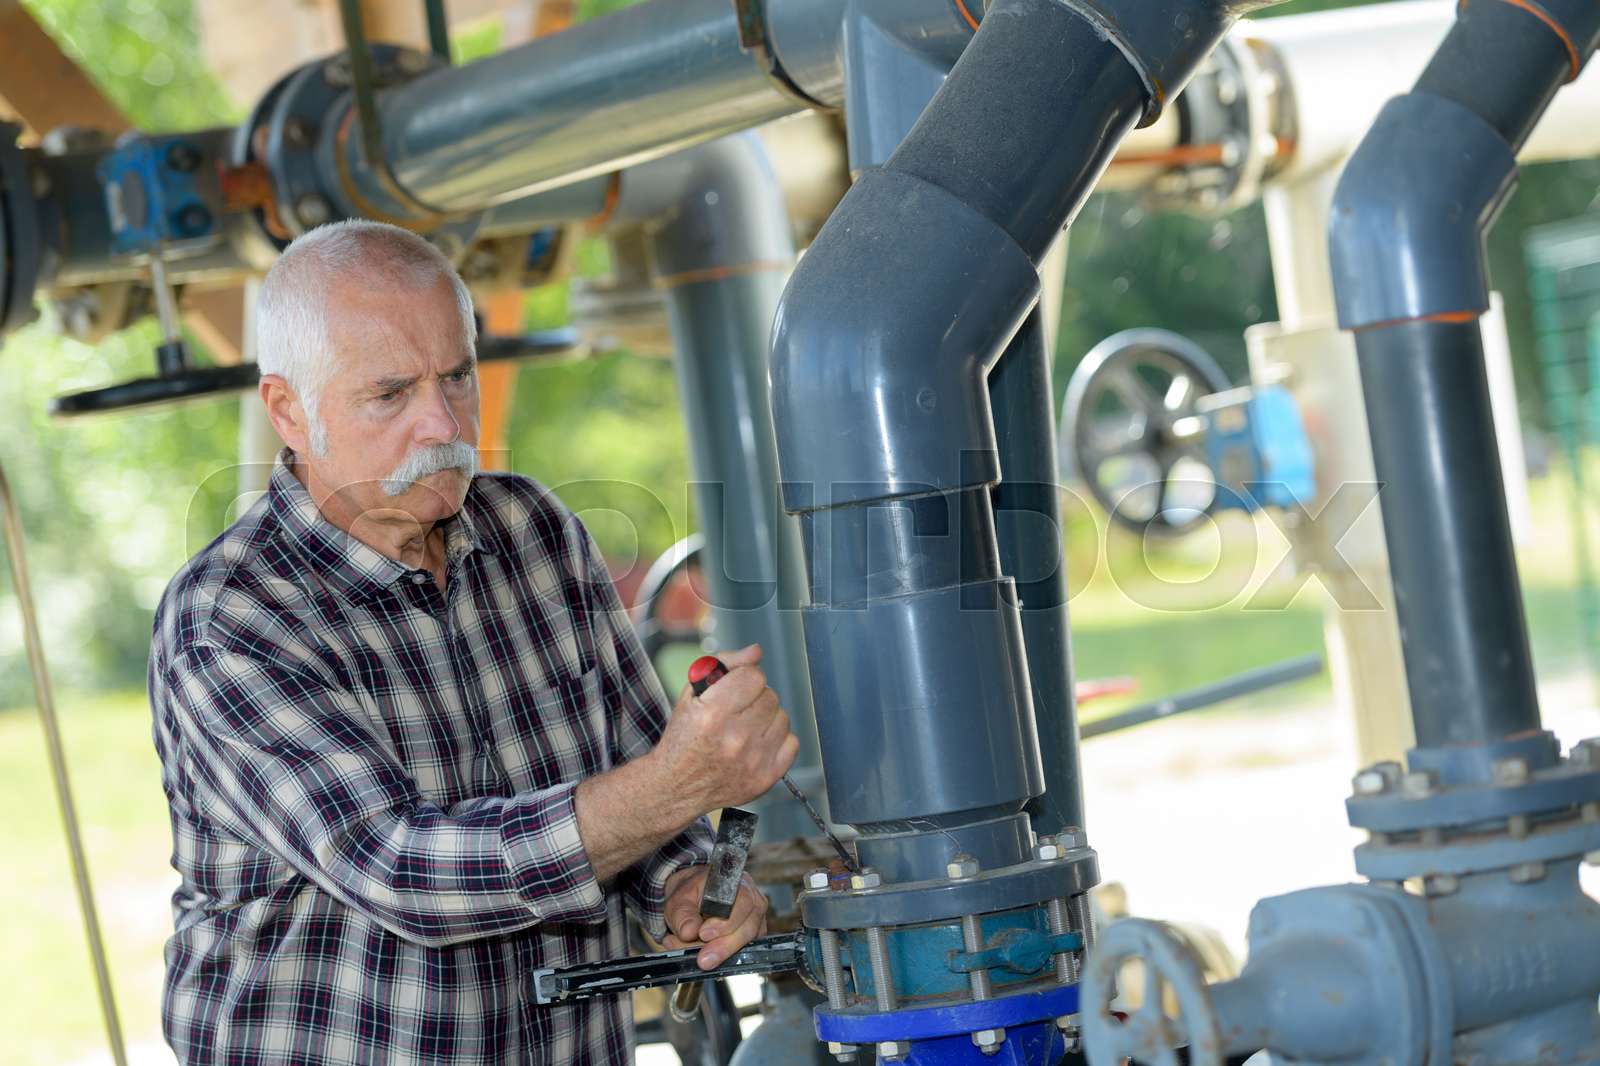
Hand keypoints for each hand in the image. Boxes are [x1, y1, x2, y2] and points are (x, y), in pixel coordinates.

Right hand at [648, 643, 798, 812]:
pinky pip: (792, 742)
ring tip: (745, 728)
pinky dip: (778, 740)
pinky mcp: (766, 778)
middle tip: (736, 710)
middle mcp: (735, 738)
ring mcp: (753, 760)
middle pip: (770, 695)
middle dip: (755, 698)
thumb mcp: (692, 694)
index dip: (744, 678)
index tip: (733, 688)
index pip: (754, 676)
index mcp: (713, 714)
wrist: (677, 786)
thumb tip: (756, 651)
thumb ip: (724, 664)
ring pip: (783, 716)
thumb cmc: (684, 736)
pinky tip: (757, 744)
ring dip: (767, 718)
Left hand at [661, 865, 769, 969]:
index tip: (703, 934)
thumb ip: (682, 915)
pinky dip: (723, 957)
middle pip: (747, 929)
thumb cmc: (692, 893)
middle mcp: (754, 902)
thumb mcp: (680, 899)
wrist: (696, 896)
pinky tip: (704, 954)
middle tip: (703, 959)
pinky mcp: (753, 938)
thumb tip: (689, 932)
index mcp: (739, 884)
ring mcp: (757, 921)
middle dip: (724, 947)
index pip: (742, 904)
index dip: (725, 923)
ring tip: (698, 956)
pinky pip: (743, 952)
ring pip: (747, 944)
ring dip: (721, 954)